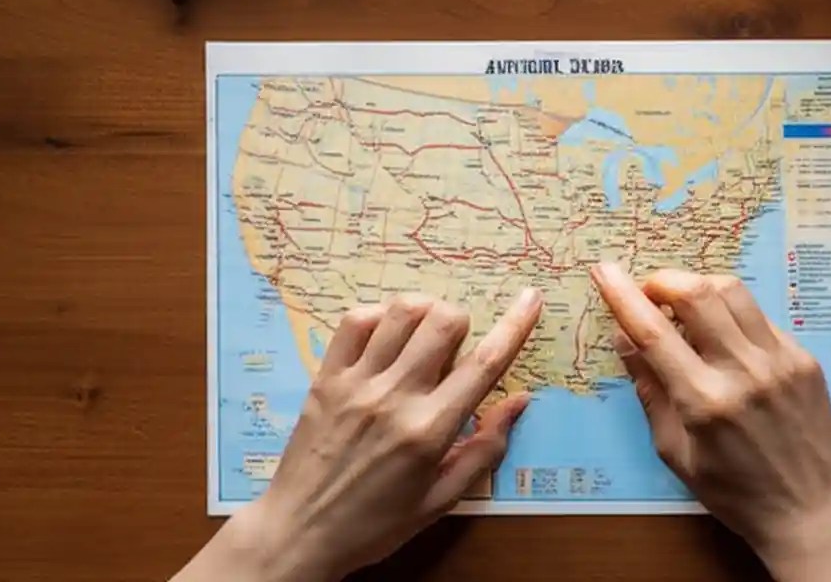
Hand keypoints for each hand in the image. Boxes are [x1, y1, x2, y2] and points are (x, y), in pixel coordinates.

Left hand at [172, 290, 542, 581]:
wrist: (299, 533)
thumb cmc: (376, 524)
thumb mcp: (441, 499)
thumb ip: (484, 449)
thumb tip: (519, 401)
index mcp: (430, 431)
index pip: (484, 364)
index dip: (515, 325)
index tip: (531, 298)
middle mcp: (394, 398)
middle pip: (442, 322)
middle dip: (462, 321)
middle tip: (455, 347)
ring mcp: (356, 383)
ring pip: (400, 312)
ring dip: (424, 312)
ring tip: (423, 335)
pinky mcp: (326, 377)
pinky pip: (354, 321)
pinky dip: (379, 316)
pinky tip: (386, 336)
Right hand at [590, 264, 830, 581]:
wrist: (808, 511)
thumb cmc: (732, 492)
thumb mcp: (675, 452)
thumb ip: (650, 389)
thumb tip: (624, 337)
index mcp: (705, 401)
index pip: (654, 331)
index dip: (623, 295)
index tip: (604, 270)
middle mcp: (745, 372)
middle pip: (698, 293)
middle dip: (663, 280)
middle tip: (649, 293)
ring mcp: (781, 360)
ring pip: (733, 291)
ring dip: (699, 287)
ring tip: (684, 307)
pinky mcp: (804, 358)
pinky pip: (759, 316)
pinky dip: (731, 313)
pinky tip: (723, 336)